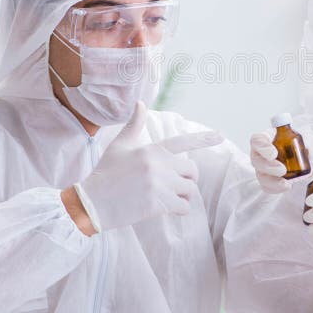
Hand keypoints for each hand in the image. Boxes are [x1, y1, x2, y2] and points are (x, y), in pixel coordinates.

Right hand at [74, 102, 224, 231]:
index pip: (183, 142)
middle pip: (191, 170)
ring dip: (184, 195)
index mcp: (152, 150)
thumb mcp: (119, 145)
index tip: (220, 135)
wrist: (92, 202)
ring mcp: (159, 184)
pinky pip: (184, 207)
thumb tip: (141, 103)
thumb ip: (134, 125)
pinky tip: (167, 209)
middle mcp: (159, 164)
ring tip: (169, 197)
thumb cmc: (105, 172)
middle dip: (188, 178)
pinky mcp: (158, 204)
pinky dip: (180, 210)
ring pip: (190, 189)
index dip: (203, 139)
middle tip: (176, 185)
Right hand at [249, 127, 312, 192]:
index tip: (273, 153)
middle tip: (282, 170)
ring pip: (261, 176)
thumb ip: (308, 142)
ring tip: (286, 184)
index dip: (262, 147)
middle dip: (268, 166)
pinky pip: (268, 187)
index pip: (257, 140)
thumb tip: (308, 151)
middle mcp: (262, 154)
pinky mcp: (269, 181)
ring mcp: (263, 168)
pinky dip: (276, 189)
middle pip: (256, 160)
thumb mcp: (308, 137)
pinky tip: (287, 186)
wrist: (307, 156)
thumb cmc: (302, 142)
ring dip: (272, 181)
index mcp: (267, 138)